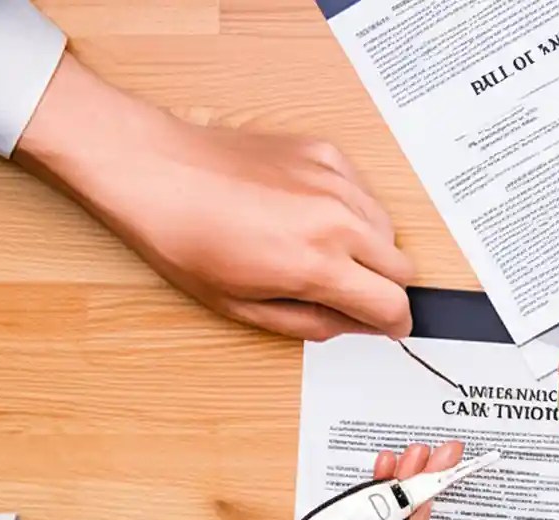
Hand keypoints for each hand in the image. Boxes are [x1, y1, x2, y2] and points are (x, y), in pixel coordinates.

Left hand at [13, 54, 412, 340]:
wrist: (156, 170)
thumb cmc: (184, 236)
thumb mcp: (241, 306)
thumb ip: (308, 323)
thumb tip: (349, 325)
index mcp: (315, 265)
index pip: (392, 305)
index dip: (393, 324)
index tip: (388, 326)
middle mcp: (335, 221)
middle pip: (402, 268)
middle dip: (384, 288)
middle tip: (354, 293)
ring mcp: (334, 182)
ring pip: (389, 228)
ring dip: (372, 249)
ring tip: (328, 252)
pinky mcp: (325, 154)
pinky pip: (364, 192)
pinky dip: (354, 210)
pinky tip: (315, 215)